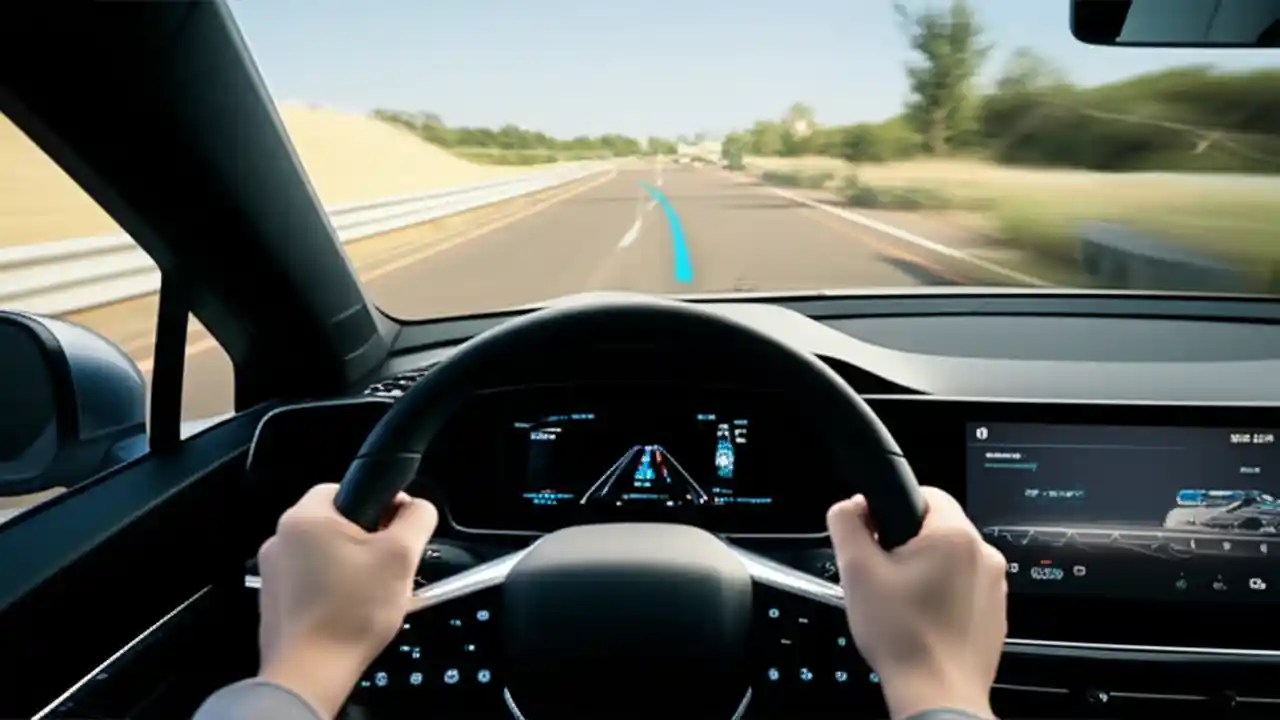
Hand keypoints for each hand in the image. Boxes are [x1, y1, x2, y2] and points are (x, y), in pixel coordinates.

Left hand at [256, 484, 437, 718]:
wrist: (311, 672)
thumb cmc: (352, 611)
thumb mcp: (400, 556)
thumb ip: (417, 518)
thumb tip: (418, 507)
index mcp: (305, 517)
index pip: (348, 487)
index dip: (381, 506)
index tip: (397, 532)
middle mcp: (280, 538)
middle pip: (337, 523)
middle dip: (366, 541)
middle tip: (388, 566)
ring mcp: (272, 571)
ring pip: (324, 554)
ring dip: (349, 566)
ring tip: (370, 593)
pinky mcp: (273, 600)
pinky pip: (310, 581)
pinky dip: (331, 590)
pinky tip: (349, 610)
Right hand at [827, 487, 1005, 719]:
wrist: (936, 693)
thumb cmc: (903, 637)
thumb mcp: (856, 570)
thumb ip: (847, 523)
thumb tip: (850, 506)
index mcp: (955, 535)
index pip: (924, 492)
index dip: (891, 510)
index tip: (876, 538)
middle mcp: (984, 555)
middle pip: (935, 528)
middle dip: (905, 545)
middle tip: (883, 576)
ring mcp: (994, 586)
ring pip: (948, 559)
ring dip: (923, 572)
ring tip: (901, 603)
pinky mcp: (994, 612)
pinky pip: (962, 588)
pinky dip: (941, 596)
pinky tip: (920, 619)